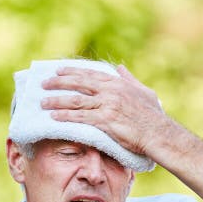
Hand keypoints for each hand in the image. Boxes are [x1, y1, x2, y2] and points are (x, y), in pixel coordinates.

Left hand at [40, 65, 169, 155]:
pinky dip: (65, 117)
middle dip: (58, 83)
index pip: (90, 74)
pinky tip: (54, 118)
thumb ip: (130, 79)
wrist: (159, 133)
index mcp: (118, 83)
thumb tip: (120, 68)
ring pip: (76, 100)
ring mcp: (107, 105)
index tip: (58, 70)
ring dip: (57, 101)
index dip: (72, 71)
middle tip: (44, 84)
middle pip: (78, 83)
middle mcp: (110, 91)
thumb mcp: (144, 91)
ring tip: (43, 103)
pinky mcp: (105, 121)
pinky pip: (80, 118)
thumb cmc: (154, 116)